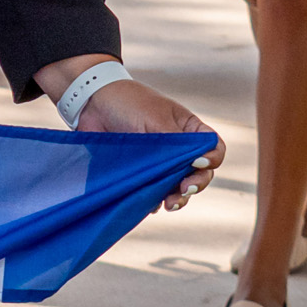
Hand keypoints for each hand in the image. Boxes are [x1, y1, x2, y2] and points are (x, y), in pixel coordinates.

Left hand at [75, 78, 223, 210]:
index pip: (214, 149)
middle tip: (183, 189)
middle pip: (200, 173)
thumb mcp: (157, 120)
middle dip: (196, 184)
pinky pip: (154, 190)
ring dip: (178, 198)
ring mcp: (161, 161)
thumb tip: (194, 167)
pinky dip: (154, 199)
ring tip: (170, 204)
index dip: (212, 159)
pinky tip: (150, 203)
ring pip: (179, 186)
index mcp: (189, 130)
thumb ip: (177, 144)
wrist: (92, 102)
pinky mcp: (141, 172)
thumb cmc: (129, 103)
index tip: (197, 163)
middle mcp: (179, 148)